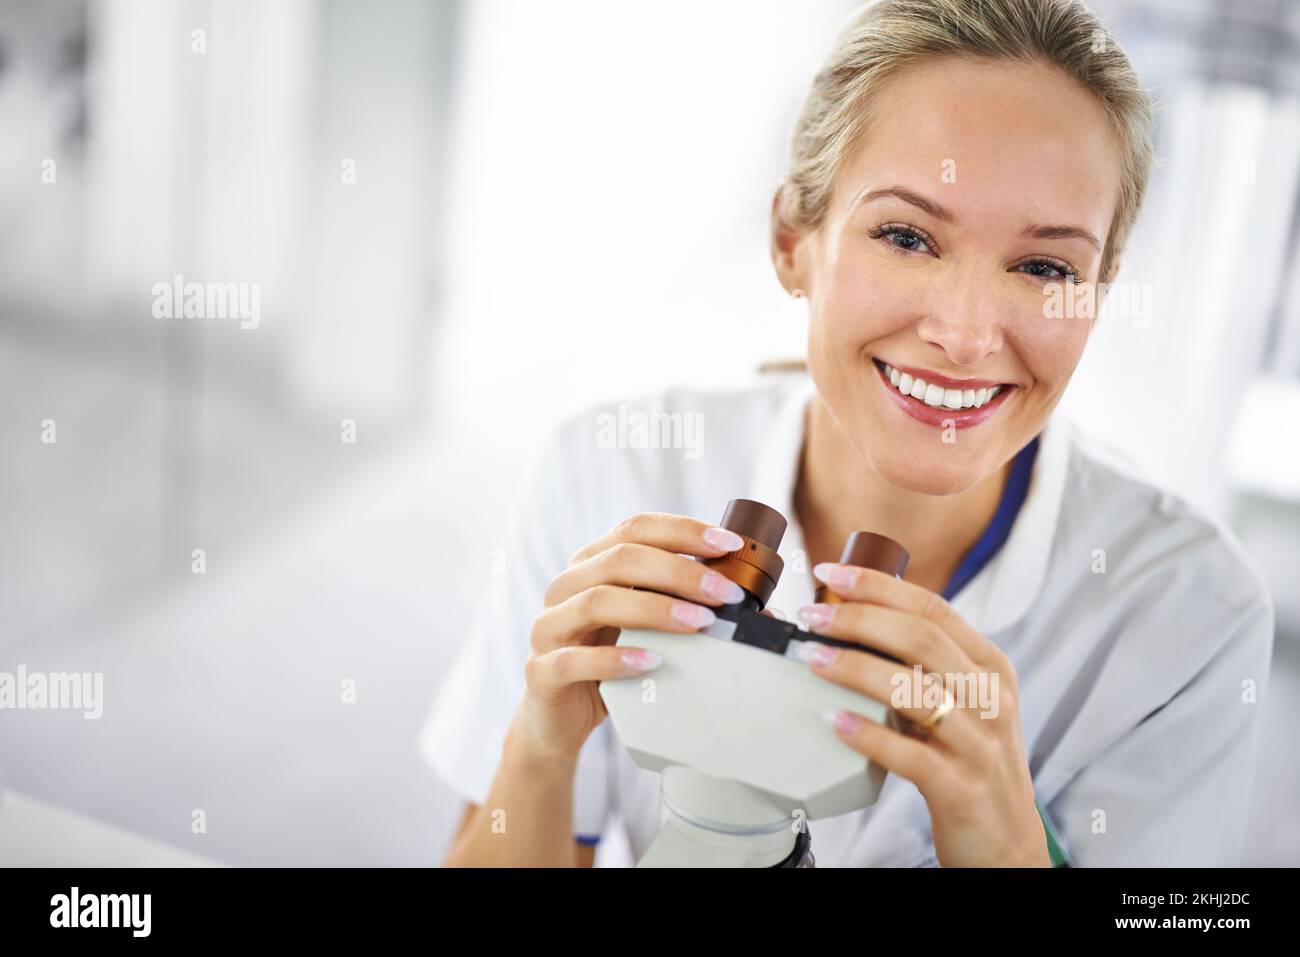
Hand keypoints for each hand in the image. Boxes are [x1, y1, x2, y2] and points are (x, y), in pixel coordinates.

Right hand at [518, 513, 748, 761]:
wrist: (560, 718)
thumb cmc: (613, 662)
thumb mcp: (648, 628)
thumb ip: (687, 608)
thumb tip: (765, 613)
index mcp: (593, 563)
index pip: (637, 528)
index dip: (684, 531)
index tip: (729, 545)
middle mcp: (566, 585)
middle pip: (621, 559)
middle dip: (680, 571)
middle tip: (726, 593)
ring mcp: (548, 626)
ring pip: (597, 600)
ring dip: (655, 608)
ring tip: (700, 623)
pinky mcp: (541, 669)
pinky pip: (574, 659)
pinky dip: (615, 659)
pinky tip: (652, 662)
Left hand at [794, 562, 1050, 866]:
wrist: (1006, 841)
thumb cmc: (969, 761)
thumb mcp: (962, 704)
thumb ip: (924, 667)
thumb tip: (852, 623)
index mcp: (990, 667)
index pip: (934, 609)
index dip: (880, 586)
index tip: (831, 574)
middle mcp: (991, 699)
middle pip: (920, 641)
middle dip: (858, 620)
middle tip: (810, 616)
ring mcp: (979, 745)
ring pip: (913, 692)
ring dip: (854, 668)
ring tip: (811, 659)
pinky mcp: (961, 788)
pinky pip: (910, 755)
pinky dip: (867, 734)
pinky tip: (834, 719)